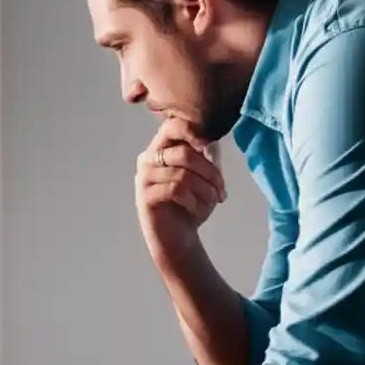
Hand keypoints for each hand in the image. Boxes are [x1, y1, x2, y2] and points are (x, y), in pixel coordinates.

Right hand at [135, 119, 226, 265]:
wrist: (179, 239)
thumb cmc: (191, 205)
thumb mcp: (205, 177)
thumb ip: (207, 156)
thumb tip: (210, 140)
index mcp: (161, 149)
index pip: (172, 126)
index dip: (192, 130)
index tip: (209, 146)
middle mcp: (148, 159)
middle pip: (183, 153)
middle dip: (209, 172)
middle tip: (221, 189)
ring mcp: (144, 178)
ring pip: (182, 174)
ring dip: (205, 189)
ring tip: (214, 201)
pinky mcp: (144, 197)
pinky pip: (175, 190)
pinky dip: (193, 201)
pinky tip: (198, 210)